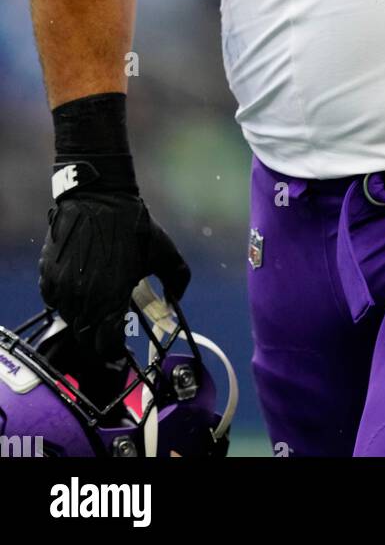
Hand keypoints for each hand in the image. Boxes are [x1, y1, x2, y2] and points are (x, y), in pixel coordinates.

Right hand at [39, 188, 189, 361]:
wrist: (98, 196)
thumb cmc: (134, 225)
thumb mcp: (165, 252)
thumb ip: (177, 280)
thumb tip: (175, 302)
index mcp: (112, 299)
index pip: (107, 346)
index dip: (116, 348)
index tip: (121, 343)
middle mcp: (83, 300)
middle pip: (87, 338)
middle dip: (100, 336)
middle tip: (110, 324)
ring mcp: (62, 289)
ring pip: (70, 319)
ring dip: (83, 317)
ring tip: (97, 300)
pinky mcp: (47, 276)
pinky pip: (54, 301)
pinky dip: (66, 300)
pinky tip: (81, 284)